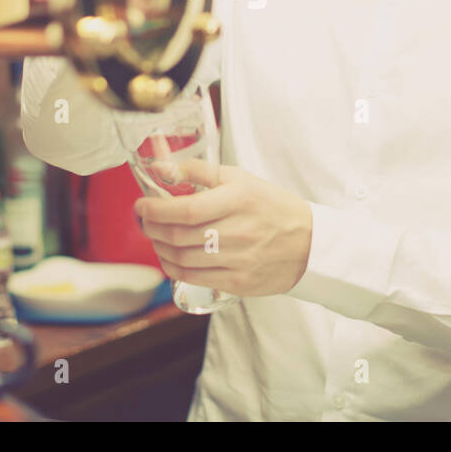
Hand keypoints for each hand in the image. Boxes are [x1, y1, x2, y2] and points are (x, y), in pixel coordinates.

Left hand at [134, 159, 312, 297]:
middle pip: (179, 236)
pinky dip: (173, 269)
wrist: (309, 243)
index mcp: (238, 199)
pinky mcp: (238, 282)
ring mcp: (238, 260)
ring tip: (155, 238)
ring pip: (182, 259)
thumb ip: (197, 171)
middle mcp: (238, 231)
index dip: (156, 210)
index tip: (141, 205)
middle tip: (144, 220)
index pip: (186, 210)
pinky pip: (194, 278)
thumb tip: (159, 169)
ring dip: (159, 248)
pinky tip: (170, 258)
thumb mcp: (238, 178)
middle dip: (151, 228)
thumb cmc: (270, 206)